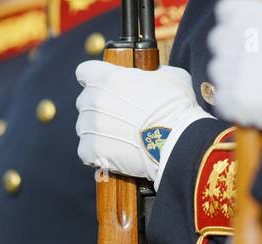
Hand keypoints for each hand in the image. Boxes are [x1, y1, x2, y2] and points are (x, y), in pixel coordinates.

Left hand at [76, 62, 213, 184]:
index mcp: (108, 77)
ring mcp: (91, 126)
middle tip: (118, 117)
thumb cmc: (177, 108)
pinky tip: (111, 154)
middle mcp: (94, 99)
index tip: (101, 86)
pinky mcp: (92, 150)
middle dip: (98, 108)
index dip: (93, 79)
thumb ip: (153, 73)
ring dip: (97, 132)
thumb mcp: (170, 77)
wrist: (177, 143)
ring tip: (117, 139)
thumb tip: (155, 76)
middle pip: (84, 101)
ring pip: (84, 127)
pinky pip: (85, 151)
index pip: (85, 71)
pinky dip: (95, 154)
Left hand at [208, 0, 261, 130]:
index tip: (245, 30)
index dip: (236, 21)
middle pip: (218, 40)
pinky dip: (236, 106)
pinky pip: (223, 102)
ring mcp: (234, 69)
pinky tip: (254, 108)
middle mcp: (238, 37)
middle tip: (251, 62)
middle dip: (231, 48)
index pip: (226, 10)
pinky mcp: (234, 100)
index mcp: (255, 13)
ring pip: (217, 72)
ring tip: (255, 87)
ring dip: (232, 77)